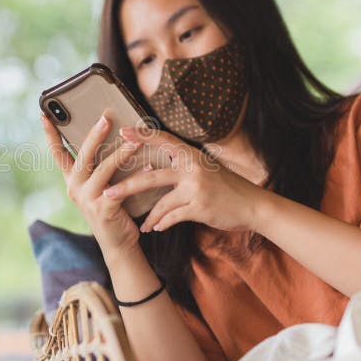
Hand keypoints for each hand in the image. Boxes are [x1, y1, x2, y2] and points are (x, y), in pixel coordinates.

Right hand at [41, 112, 144, 259]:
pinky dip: (135, 176)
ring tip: (136, 141)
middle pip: (83, 157)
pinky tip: (149, 166)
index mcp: (72, 180)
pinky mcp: (103, 210)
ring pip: (103, 170)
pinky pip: (120, 188)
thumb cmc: (112, 207)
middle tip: (105, 118)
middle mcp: (75, 188)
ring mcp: (88, 200)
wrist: (118, 242)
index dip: (51, 135)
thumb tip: (112, 135)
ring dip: (121, 153)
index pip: (58, 153)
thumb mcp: (100, 185)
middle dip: (94, 136)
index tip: (44, 114)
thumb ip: (100, 165)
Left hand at [103, 127, 267, 233]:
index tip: (123, 133)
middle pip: (152, 177)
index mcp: (192, 155)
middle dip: (127, 187)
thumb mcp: (206, 169)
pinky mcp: (200, 207)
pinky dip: (163, 223)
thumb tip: (154, 168)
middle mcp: (193, 168)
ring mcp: (196, 188)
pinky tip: (155, 228)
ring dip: (148, 216)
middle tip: (107, 193)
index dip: (143, 136)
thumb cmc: (227, 188)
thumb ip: (183, 166)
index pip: (164, 140)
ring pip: (161, 203)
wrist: (253, 206)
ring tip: (137, 223)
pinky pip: (173, 217)